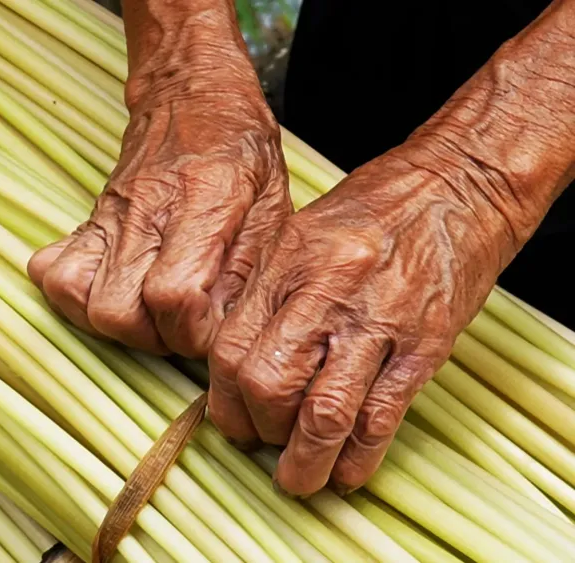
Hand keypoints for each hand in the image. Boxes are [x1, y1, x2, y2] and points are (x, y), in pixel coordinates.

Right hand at [28, 59, 290, 357]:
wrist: (190, 94)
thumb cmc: (241, 150)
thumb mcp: (273, 203)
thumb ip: (248, 267)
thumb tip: (219, 329)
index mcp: (205, 202)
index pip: (173, 295)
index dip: (190, 331)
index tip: (208, 330)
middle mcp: (147, 209)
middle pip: (117, 310)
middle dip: (150, 338)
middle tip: (177, 326)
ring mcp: (108, 214)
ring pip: (76, 297)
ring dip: (112, 323)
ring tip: (147, 314)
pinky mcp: (86, 219)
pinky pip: (51, 272)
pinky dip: (72, 295)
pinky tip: (110, 292)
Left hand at [208, 137, 523, 495]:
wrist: (456, 185)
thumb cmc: (372, 209)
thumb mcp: (298, 232)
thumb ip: (264, 291)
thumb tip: (232, 358)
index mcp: (285, 264)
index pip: (231, 351)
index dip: (224, 401)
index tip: (232, 421)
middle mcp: (324, 293)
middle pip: (267, 384)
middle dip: (257, 430)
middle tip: (262, 445)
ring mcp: (376, 322)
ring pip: (322, 413)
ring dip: (305, 460)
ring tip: (299, 479)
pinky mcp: (423, 345)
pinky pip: (381, 416)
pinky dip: (359, 455)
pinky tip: (347, 471)